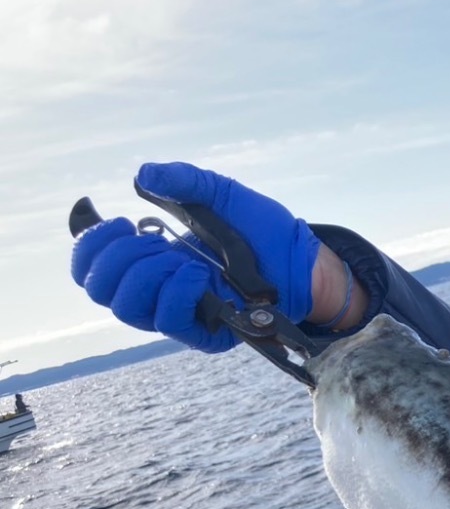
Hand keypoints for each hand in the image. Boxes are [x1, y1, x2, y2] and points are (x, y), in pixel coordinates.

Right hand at [70, 162, 319, 350]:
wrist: (302, 259)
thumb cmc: (262, 230)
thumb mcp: (220, 194)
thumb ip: (184, 180)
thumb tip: (144, 175)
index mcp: (148, 260)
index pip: (91, 269)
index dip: (89, 246)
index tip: (115, 219)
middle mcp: (156, 290)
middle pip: (100, 290)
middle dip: (120, 256)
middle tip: (155, 238)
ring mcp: (179, 313)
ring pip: (128, 308)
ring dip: (148, 272)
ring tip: (181, 256)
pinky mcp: (204, 333)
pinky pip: (168, 321)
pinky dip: (176, 291)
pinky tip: (197, 273)